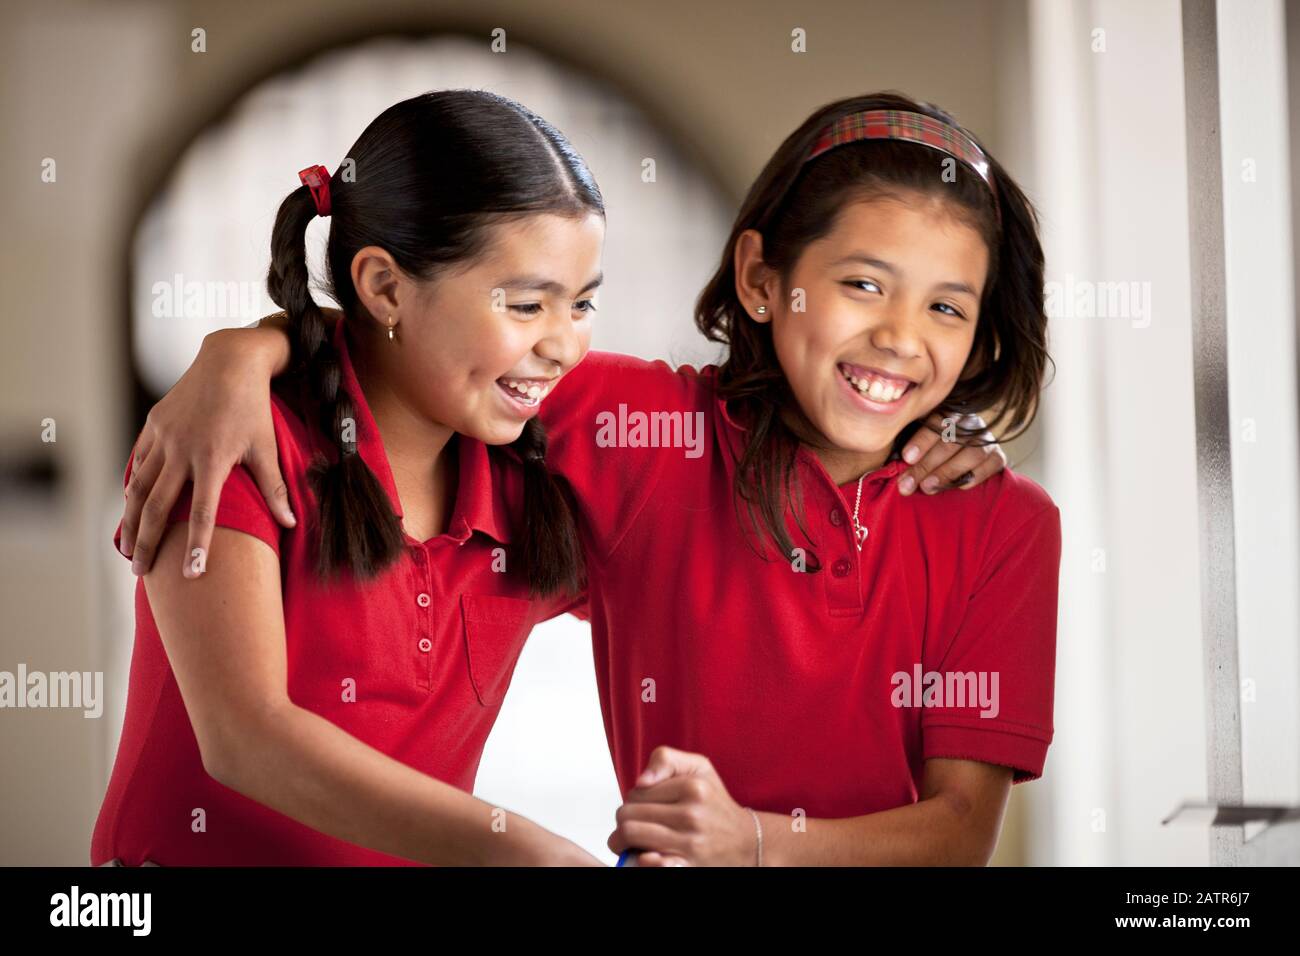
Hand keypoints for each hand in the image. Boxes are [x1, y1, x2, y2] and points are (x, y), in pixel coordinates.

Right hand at [119, 327, 291, 576]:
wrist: (230, 361)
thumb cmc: (254, 407)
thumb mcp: (266, 447)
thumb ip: (274, 488)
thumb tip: (291, 524)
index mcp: (213, 459)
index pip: (203, 513)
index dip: (197, 545)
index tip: (191, 574)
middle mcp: (182, 450)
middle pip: (158, 507)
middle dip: (149, 542)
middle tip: (142, 571)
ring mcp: (164, 437)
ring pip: (138, 486)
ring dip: (132, 519)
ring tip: (129, 546)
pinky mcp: (153, 425)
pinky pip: (138, 462)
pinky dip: (132, 486)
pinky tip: (130, 506)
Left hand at [607, 746, 755, 866]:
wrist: (746, 841)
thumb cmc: (716, 804)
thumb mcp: (699, 767)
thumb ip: (666, 760)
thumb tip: (641, 781)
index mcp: (692, 787)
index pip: (635, 792)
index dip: (632, 801)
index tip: (643, 808)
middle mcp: (691, 814)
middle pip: (627, 815)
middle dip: (623, 822)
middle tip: (633, 827)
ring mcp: (690, 843)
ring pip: (630, 836)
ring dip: (623, 842)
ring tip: (632, 842)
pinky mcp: (688, 866)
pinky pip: (652, 863)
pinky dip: (641, 860)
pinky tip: (646, 856)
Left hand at [897, 410, 1006, 495]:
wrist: (953, 459)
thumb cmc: (924, 451)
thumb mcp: (913, 444)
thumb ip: (906, 449)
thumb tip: (893, 462)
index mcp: (946, 412)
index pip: (937, 421)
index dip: (922, 439)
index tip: (906, 457)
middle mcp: (968, 421)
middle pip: (951, 440)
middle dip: (927, 464)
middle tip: (908, 483)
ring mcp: (985, 438)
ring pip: (973, 452)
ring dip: (948, 472)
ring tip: (927, 487)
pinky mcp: (997, 455)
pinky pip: (993, 464)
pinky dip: (976, 475)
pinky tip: (959, 486)